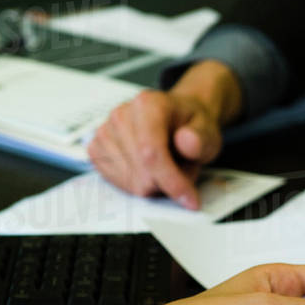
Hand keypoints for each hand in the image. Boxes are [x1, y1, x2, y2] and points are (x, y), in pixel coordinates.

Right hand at [87, 60, 241, 208]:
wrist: (174, 118)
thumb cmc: (189, 126)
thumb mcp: (208, 131)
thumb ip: (201, 139)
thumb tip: (187, 143)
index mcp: (147, 105)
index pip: (151, 153)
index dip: (172, 182)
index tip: (190, 200)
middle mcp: (121, 115)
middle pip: (142, 174)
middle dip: (167, 183)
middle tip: (182, 168)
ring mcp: (104, 132)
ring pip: (131, 183)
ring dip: (154, 184)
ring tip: (166, 164)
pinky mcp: (96, 148)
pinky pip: (118, 183)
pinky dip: (137, 184)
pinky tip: (148, 168)